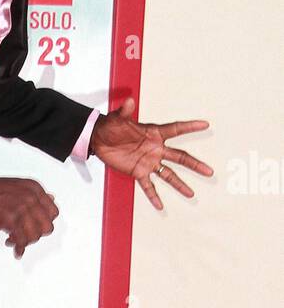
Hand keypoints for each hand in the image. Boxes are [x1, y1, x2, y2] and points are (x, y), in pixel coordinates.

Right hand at [0, 177, 58, 257]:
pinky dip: (19, 247)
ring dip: (25, 241)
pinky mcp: (10, 219)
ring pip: (34, 235)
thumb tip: (50, 199)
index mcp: (34, 189)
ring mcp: (21, 208)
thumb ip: (35, 195)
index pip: (53, 212)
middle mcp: (30, 198)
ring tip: (16, 240)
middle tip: (27, 235)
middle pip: (46, 226)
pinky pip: (21, 240)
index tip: (38, 226)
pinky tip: (15, 248)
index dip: (45, 222)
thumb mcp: (19, 187)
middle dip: (36, 234)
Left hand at [90, 98, 212, 209]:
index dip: (190, 127)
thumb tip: (128, 102)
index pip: (176, 129)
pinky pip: (148, 186)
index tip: (205, 125)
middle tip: (209, 171)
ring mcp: (148, 162)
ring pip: (168, 174)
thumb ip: (124, 112)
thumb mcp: (117, 118)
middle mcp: (155, 149)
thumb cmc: (110, 126)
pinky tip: (160, 206)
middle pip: (180, 157)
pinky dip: (153, 196)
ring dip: (180, 184)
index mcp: (154, 133)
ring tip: (191, 194)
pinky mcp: (138, 172)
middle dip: (195, 164)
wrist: (99, 139)